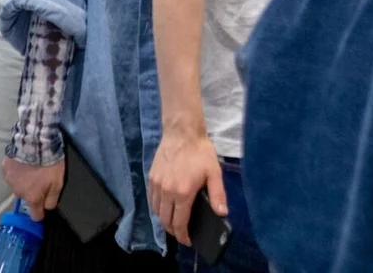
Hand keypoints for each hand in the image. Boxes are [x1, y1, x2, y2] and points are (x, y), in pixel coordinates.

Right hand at [2, 155, 64, 219]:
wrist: (34, 143)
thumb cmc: (48, 164)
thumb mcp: (58, 183)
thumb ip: (52, 199)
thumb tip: (48, 208)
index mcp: (32, 198)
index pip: (35, 215)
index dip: (40, 213)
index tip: (43, 208)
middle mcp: (19, 193)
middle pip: (26, 197)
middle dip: (32, 191)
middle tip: (39, 178)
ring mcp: (10, 180)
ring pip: (18, 185)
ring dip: (23, 180)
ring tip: (31, 168)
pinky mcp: (5, 168)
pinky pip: (12, 173)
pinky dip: (17, 170)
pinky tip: (23, 162)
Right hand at [148, 128, 224, 244]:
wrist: (182, 132)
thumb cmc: (200, 152)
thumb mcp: (214, 172)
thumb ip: (218, 194)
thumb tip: (222, 213)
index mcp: (182, 192)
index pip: (179, 223)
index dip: (183, 236)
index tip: (188, 241)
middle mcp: (166, 191)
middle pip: (165, 220)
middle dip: (174, 231)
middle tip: (182, 233)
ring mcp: (157, 185)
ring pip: (156, 212)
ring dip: (164, 220)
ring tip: (174, 222)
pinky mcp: (151, 177)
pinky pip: (151, 200)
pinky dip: (157, 208)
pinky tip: (164, 207)